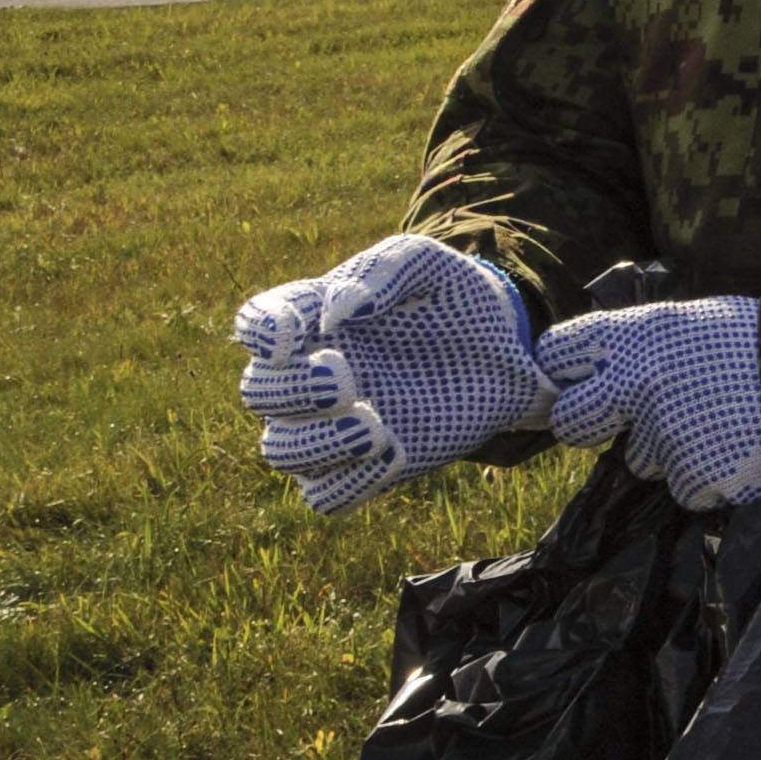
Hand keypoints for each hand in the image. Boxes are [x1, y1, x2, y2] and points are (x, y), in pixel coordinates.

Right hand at [235, 234, 552, 513]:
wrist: (505, 346)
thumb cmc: (451, 295)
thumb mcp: (426, 263)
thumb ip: (381, 270)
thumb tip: (334, 311)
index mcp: (309, 319)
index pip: (255, 324)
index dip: (261, 331)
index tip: (295, 335)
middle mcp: (306, 375)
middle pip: (257, 392)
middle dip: (292, 389)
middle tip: (347, 379)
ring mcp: (329, 426)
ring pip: (281, 451)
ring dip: (316, 443)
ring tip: (376, 427)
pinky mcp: (361, 467)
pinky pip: (326, 496)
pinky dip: (349, 483)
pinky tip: (396, 453)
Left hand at [535, 297, 760, 507]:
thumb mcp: (698, 320)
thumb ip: (646, 344)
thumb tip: (604, 369)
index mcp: (639, 334)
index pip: (557, 351)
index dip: (564, 369)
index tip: (580, 379)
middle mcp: (637, 384)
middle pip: (570, 420)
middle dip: (593, 423)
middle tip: (630, 418)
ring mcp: (663, 435)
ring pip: (638, 458)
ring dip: (668, 450)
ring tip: (717, 424)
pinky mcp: (691, 478)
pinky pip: (682, 485)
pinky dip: (705, 475)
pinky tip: (736, 450)